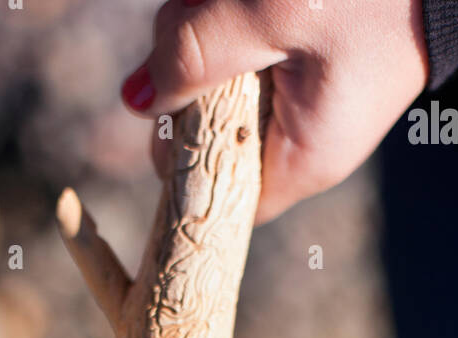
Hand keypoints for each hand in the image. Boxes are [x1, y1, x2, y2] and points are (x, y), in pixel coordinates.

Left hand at [121, 0, 429, 223]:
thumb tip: (138, 100)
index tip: (165, 104)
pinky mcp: (319, 62)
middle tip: (214, 18)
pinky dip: (244, 22)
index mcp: (303, 160)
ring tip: (241, 1)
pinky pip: (257, 53)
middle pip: (215, 134)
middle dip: (196, 77)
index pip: (216, 198)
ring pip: (230, 86)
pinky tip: (256, 0)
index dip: (177, 158)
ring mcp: (316, 102)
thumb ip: (192, 55)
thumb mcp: (267, 11)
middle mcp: (309, 144)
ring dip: (217, 36)